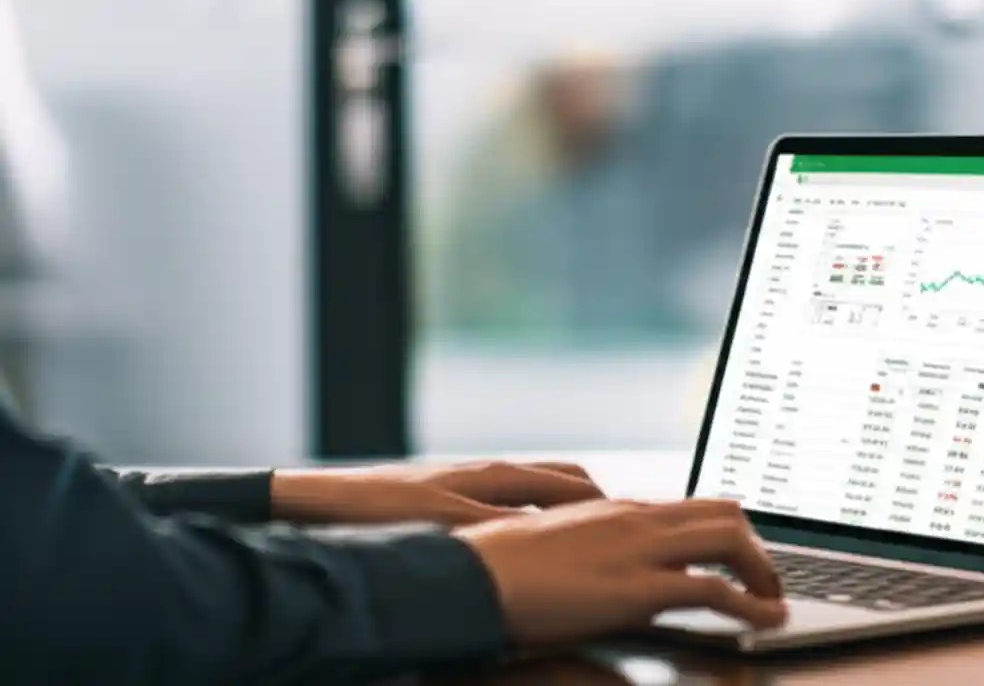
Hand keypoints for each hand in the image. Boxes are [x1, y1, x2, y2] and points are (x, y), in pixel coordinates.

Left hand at [270, 461, 603, 524]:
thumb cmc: (379, 509)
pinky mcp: (445, 494)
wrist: (319, 500)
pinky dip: (530, 514)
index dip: (607, 503)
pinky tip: (519, 540)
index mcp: (494, 475)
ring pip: (533, 488)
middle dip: (594, 500)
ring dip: (561, 507)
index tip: (635, 521)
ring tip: (579, 534)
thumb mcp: (450, 526)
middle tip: (618, 526)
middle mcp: (486, 472)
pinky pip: (506, 500)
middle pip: (561, 478)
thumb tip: (556, 534)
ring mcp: (466, 481)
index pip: (571, 484)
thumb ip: (505, 529)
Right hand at [456, 498, 786, 645]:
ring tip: (773, 599)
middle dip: (756, 544)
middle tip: (766, 576)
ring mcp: (639, 550)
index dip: (728, 527)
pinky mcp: (638, 588)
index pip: (690, 505)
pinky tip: (764, 619)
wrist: (470, 578)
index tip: (743, 551)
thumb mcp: (552, 548)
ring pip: (729, 539)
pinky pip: (715, 591)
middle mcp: (636, 520)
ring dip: (762, 570)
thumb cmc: (498, 568)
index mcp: (615, 510)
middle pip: (722, 512)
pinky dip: (751, 605)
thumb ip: (588, 550)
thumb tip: (603, 567)